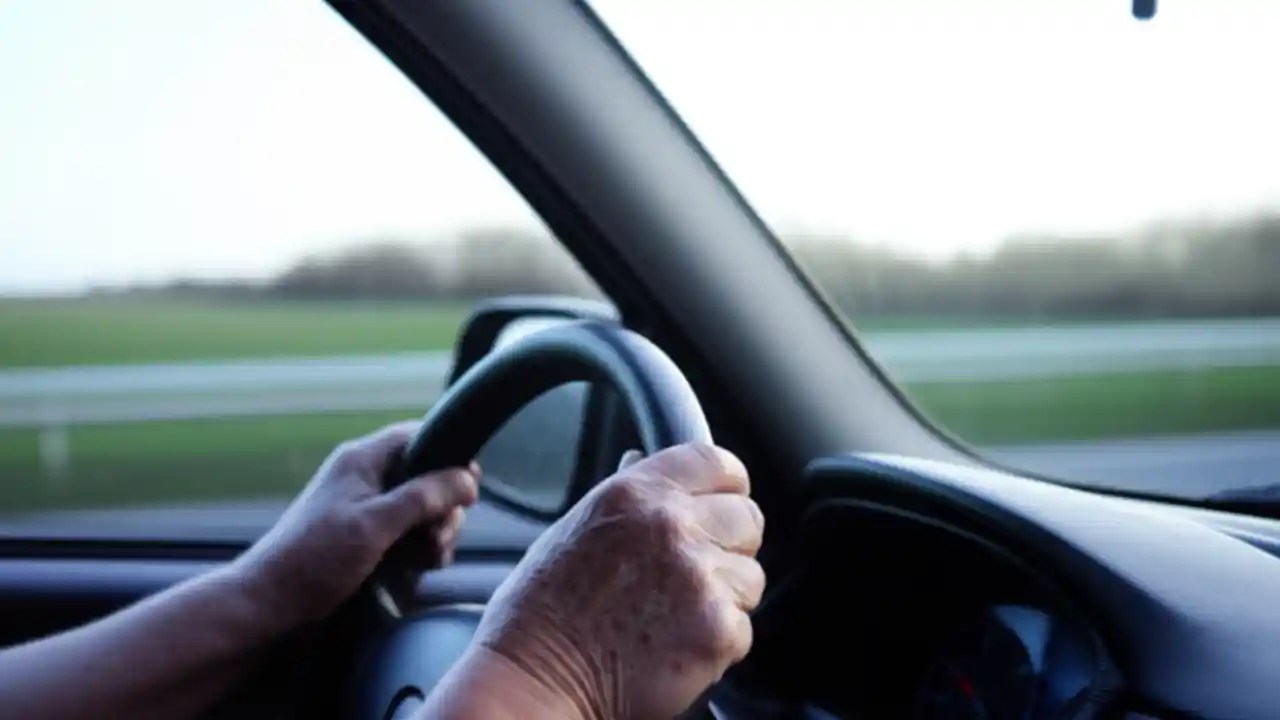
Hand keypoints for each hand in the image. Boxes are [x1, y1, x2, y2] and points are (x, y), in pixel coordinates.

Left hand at [236, 421, 479, 628]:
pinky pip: (409, 533)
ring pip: (423, 509)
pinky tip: (420, 568)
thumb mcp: (375, 524)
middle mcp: (367, 477)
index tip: (469, 488)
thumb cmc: (316, 558)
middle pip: (428, 477)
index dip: (450, 455)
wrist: (270, 604)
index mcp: (363, 459)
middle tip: (436, 538)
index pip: (419, 435)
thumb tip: (469, 478)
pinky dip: (421, 549)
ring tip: (428, 559)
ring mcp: (367, 508)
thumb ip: (423, 497)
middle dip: (443, 508)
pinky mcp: (367, 537)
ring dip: (435, 533)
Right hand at [469, 442, 764, 718]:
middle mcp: (672, 526)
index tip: (723, 503)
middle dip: (730, 543)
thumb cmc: (542, 610)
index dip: (727, 486)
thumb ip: (627, 496)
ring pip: (751, 576)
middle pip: (748, 517)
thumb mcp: (576, 527)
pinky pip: (743, 626)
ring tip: (673, 615)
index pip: (718, 463)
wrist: (535, 680)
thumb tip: (643, 462)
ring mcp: (699, 578)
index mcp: (636, 493)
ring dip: (725, 595)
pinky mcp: (718, 630)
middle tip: (694, 571)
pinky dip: (717, 641)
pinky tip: (672, 645)